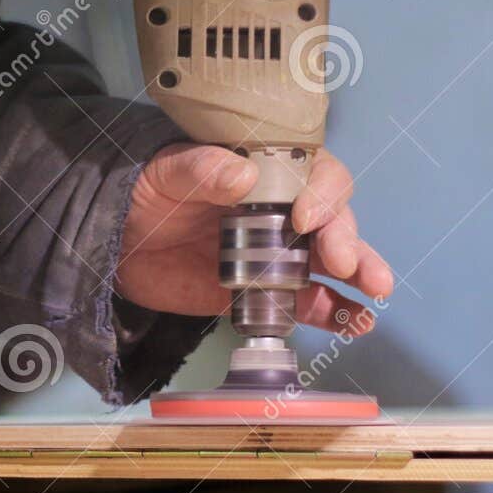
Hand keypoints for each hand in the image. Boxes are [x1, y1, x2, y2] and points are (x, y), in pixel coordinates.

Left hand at [116, 144, 393, 332]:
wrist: (117, 240)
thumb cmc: (145, 191)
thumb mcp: (165, 173)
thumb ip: (200, 170)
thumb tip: (241, 175)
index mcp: (265, 170)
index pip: (312, 171)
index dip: (321, 192)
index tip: (305, 217)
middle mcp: (284, 208)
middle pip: (333, 217)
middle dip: (347, 238)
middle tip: (347, 262)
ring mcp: (280, 251)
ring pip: (334, 260)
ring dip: (359, 273)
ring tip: (375, 290)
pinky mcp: (270, 290)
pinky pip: (311, 301)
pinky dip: (336, 312)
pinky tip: (354, 322)